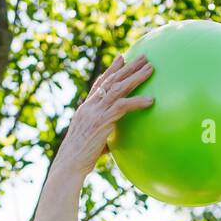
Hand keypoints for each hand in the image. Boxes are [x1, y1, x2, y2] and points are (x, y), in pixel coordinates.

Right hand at [52, 54, 154, 182]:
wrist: (70, 163)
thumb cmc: (80, 159)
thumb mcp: (92, 141)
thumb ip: (104, 133)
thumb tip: (116, 138)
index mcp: (86, 108)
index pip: (100, 83)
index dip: (111, 70)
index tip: (122, 58)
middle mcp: (90, 105)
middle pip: (111, 80)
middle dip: (128, 67)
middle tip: (144, 56)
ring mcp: (96, 111)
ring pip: (118, 87)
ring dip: (135, 76)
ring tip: (150, 68)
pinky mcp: (103, 121)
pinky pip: (122, 106)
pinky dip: (137, 101)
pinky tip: (151, 100)